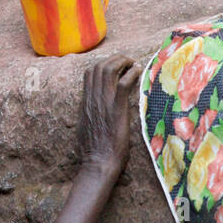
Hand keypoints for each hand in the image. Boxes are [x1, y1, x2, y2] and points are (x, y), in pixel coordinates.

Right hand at [77, 54, 141, 175]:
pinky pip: (123, 83)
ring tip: (132, 64)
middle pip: (99, 66)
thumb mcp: (85, 127)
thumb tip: (93, 110)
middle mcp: (93, 98)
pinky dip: (131, 73)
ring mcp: (104, 102)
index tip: (115, 66)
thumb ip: (89, 114)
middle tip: (127, 62)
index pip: (89, 73)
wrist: (99, 163)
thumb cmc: (94, 151)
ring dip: (122, 62)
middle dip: (114, 59)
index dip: (102, 64)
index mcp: (85, 102)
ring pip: (108, 69)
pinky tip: (137, 71)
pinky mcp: (116, 109)